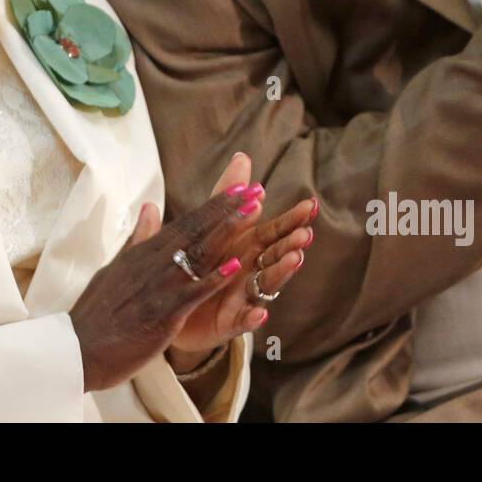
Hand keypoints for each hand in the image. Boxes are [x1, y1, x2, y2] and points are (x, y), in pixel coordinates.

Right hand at [69, 154, 310, 392]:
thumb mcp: (117, 267)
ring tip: (252, 211)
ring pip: (197, 253)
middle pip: (195, 230)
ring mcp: (157, 287)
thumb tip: (149, 207)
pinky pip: (192, 293)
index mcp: (143, 252)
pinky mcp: (161, 314)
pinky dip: (213, 278)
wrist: (76, 348)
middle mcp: (152, 263)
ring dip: (227, 231)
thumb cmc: (97, 312)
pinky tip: (234, 266)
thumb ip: (138, 239)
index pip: (185, 222)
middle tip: (256, 188)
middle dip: (227, 208)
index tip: (239, 187)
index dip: (214, 205)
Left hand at [166, 153, 314, 368]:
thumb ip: (227, 196)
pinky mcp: (228, 323)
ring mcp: (243, 298)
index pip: (274, 231)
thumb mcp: (212, 227)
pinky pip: (242, 321)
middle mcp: (251, 272)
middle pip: (276, 256)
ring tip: (293, 260)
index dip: (292, 220)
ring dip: (281, 273)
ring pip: (266, 286)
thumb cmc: (200, 264)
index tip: (310, 205)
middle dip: (291, 245)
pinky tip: (261, 312)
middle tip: (304, 234)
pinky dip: (252, 317)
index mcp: (247, 248)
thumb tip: (242, 157)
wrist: (172, 307)